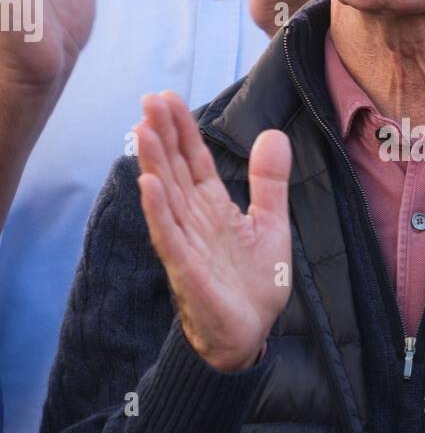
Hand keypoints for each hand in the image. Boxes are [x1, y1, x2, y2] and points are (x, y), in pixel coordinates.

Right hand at [135, 91, 291, 371]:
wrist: (250, 335)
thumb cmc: (253, 283)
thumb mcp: (271, 224)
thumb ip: (269, 181)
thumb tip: (274, 134)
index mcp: (212, 207)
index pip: (192, 160)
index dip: (182, 129)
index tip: (167, 97)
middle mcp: (194, 220)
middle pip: (174, 170)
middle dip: (162, 135)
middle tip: (150, 99)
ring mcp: (186, 244)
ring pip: (165, 197)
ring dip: (153, 163)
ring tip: (143, 129)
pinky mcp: (186, 270)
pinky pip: (168, 237)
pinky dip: (157, 211)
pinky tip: (147, 185)